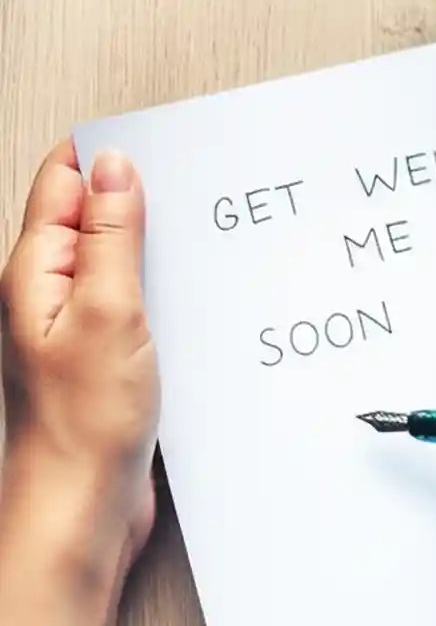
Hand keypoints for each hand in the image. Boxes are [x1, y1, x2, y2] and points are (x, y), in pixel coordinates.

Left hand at [0, 140, 157, 624]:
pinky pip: (132, 298)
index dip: (107, 156)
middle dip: (135, 195)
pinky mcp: (106, 352)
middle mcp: (49, 292)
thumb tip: (114, 169)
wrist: (84, 501)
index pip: (63, 182)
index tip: (157, 147)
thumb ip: (110, 236)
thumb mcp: (107, 310)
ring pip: (115, 257)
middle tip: (185, 186)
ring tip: (190, 236)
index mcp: (33, 272)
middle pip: (88, 216)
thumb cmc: (83, 422)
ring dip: (150, 243)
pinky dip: (159, 285)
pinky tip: (185, 293)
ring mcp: (76, 323)